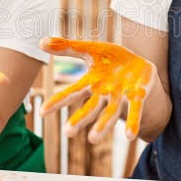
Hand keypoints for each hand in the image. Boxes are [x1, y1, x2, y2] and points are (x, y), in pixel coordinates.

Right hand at [39, 37, 155, 142]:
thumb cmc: (112, 60)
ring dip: (103, 126)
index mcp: (92, 83)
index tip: (42, 112)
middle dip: (79, 120)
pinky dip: (132, 121)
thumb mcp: (91, 50)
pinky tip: (129, 136)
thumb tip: (40, 41)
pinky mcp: (137, 95)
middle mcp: (104, 93)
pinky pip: (134, 109)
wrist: (140, 66)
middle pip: (90, 108)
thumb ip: (68, 47)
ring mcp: (121, 96)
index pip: (72, 92)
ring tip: (93, 139)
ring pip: (110, 113)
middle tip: (67, 133)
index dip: (57, 101)